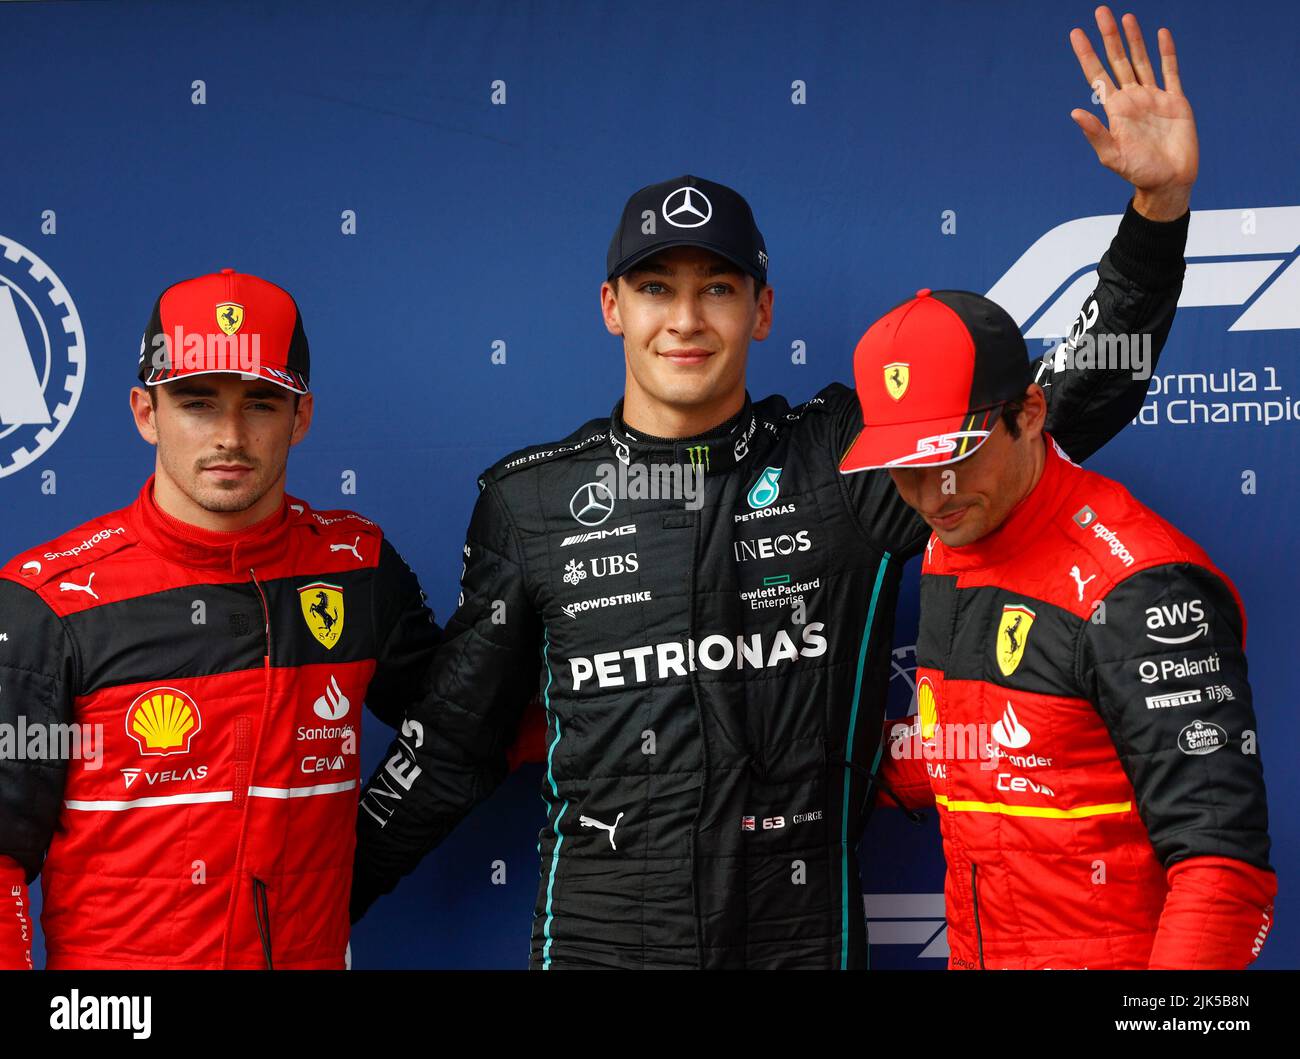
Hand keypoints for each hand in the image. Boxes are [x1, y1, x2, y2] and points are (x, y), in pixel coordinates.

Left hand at [1069, 6, 1197, 219]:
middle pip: (1117, 60)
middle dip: (1109, 37)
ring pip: (1142, 61)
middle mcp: (1132, 99)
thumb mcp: (1112, 155)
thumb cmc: (1138, 173)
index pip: (1096, 75)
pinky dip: (1166, 53)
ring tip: (1126, 17)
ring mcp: (1154, 98)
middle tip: (1100, 11)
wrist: (1168, 182)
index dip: (1087, 54)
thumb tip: (1075, 113)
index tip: (1075, 33)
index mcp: (1115, 110)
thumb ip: (1095, 133)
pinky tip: (1161, 34)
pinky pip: (1171, 72)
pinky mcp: (1175, 101)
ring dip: (1134, 39)